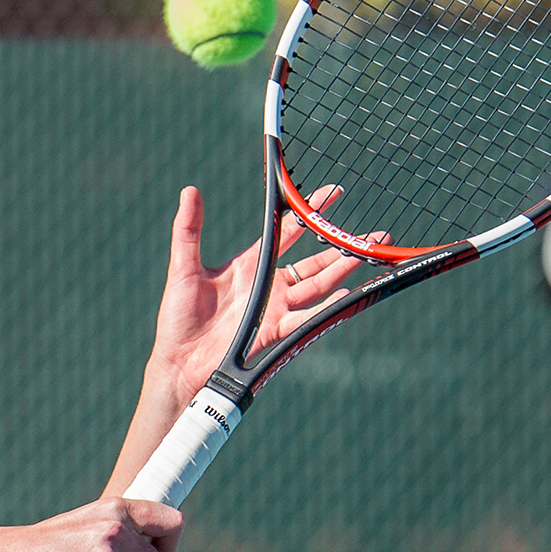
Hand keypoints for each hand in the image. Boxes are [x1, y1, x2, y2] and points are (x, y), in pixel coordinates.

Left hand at [147, 186, 367, 404]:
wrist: (177, 361)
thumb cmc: (179, 317)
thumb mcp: (184, 266)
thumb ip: (188, 229)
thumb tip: (190, 191)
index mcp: (251, 265)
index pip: (289, 232)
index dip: (311, 212)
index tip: (334, 193)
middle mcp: (269, 285)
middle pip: (315, 261)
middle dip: (344, 247)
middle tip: (373, 236)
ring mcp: (275, 308)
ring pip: (318, 285)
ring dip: (344, 270)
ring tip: (369, 254)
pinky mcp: (273, 331)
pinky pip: (305, 318)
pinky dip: (326, 309)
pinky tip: (346, 296)